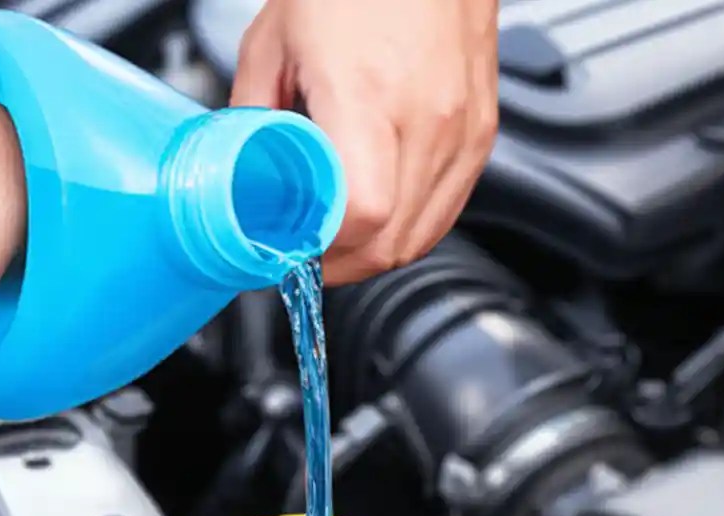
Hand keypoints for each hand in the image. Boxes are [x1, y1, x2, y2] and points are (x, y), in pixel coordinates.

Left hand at [231, 0, 498, 284]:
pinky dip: (413, 226)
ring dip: (377, 252)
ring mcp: (463, 128)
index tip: (292, 250)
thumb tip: (240, 165)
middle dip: (343, 265)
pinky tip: (384, 218)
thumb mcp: (273, 41)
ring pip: (423, 235)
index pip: (360, 216)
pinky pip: (448, 207)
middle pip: (391, 242)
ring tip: (341, 243)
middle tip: (307, 258)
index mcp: (367, 96)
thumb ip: (252, 112)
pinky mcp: (482, 130)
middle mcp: (426, 118)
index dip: (323, 250)